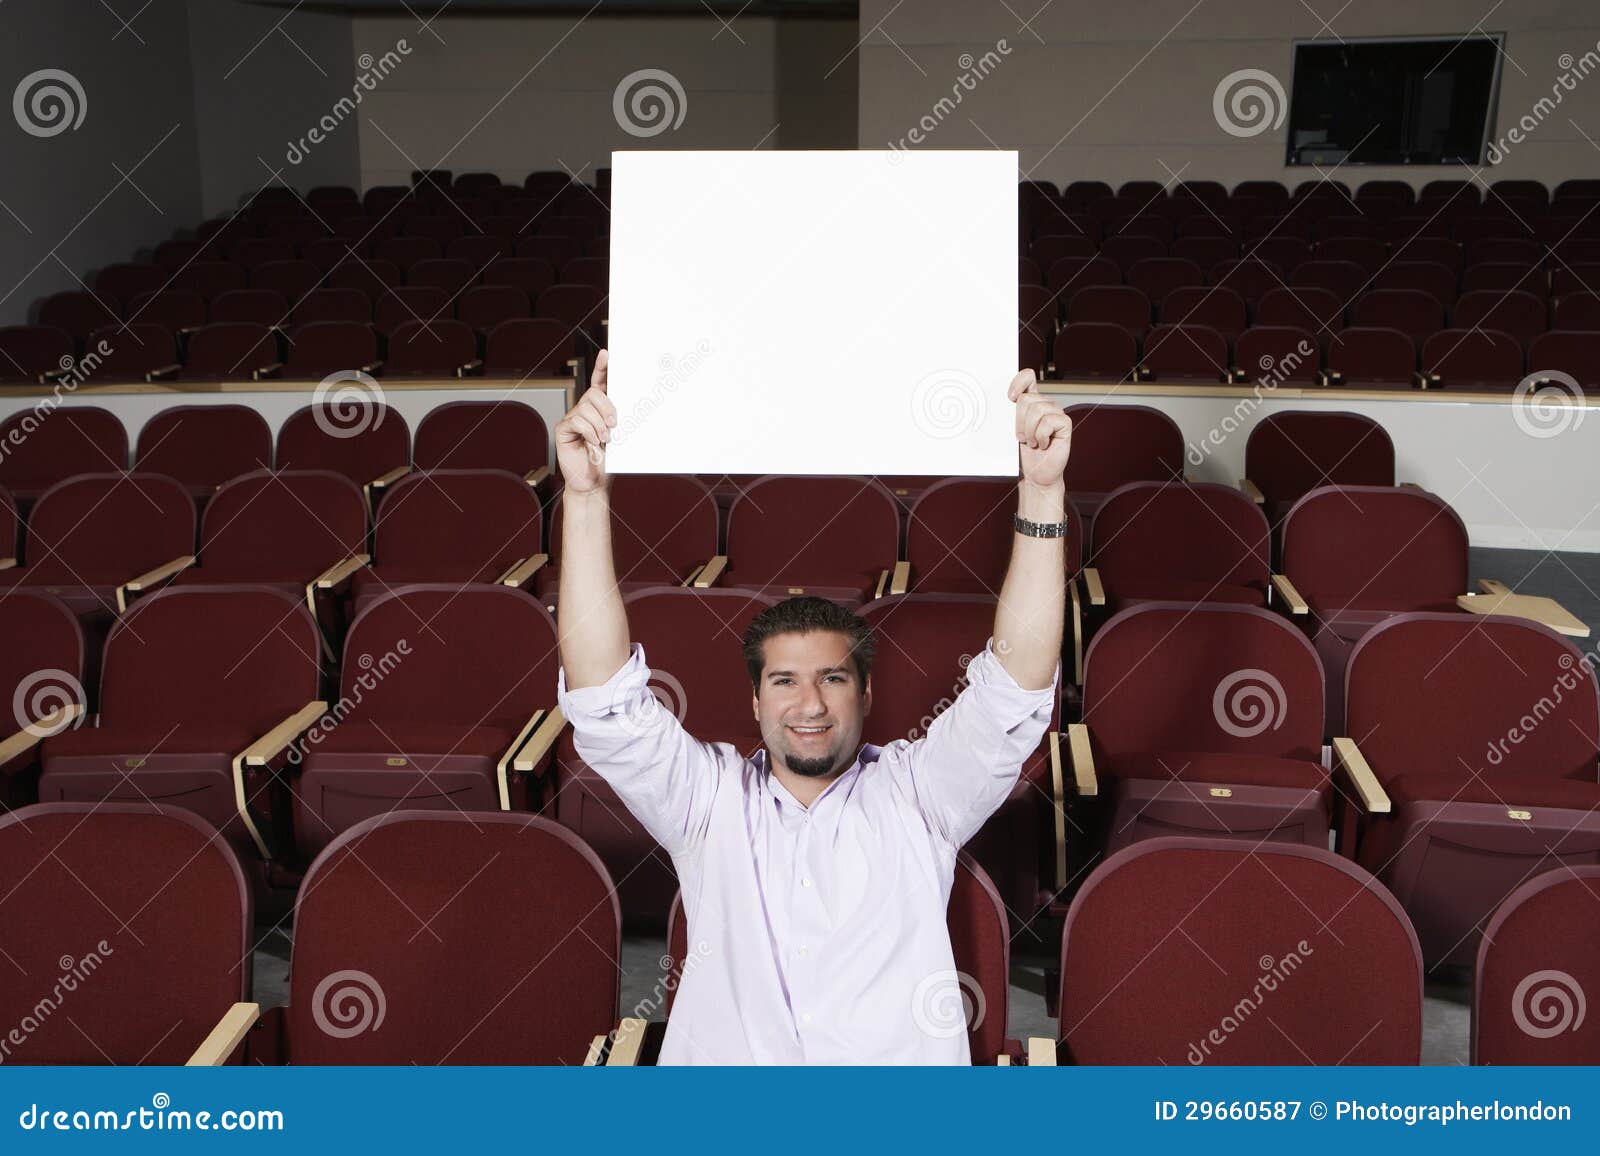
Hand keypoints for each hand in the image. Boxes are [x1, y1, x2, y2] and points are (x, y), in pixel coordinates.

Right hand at [555, 350, 616, 494]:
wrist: (594, 483)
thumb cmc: (608, 461)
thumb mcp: (620, 436)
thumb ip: (620, 419)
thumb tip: (633, 405)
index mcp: (599, 409)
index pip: (599, 383)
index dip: (602, 368)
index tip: (607, 354)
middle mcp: (584, 410)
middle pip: (593, 393)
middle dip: (607, 407)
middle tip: (615, 425)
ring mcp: (572, 418)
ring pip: (585, 407)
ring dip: (599, 424)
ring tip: (605, 440)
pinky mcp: (563, 429)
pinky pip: (576, 421)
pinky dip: (589, 432)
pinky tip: (594, 443)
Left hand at [1009, 369, 1070, 488]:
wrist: (1035, 473)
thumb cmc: (1022, 453)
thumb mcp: (1010, 430)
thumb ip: (1009, 414)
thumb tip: (1001, 402)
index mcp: (1031, 401)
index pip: (1028, 376)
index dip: (1018, 382)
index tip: (1009, 397)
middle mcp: (1045, 404)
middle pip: (1027, 399)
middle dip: (1019, 421)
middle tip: (1021, 437)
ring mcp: (1056, 412)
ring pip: (1037, 410)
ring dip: (1029, 432)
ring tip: (1032, 442)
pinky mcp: (1064, 423)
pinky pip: (1048, 422)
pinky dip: (1041, 436)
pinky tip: (1043, 444)